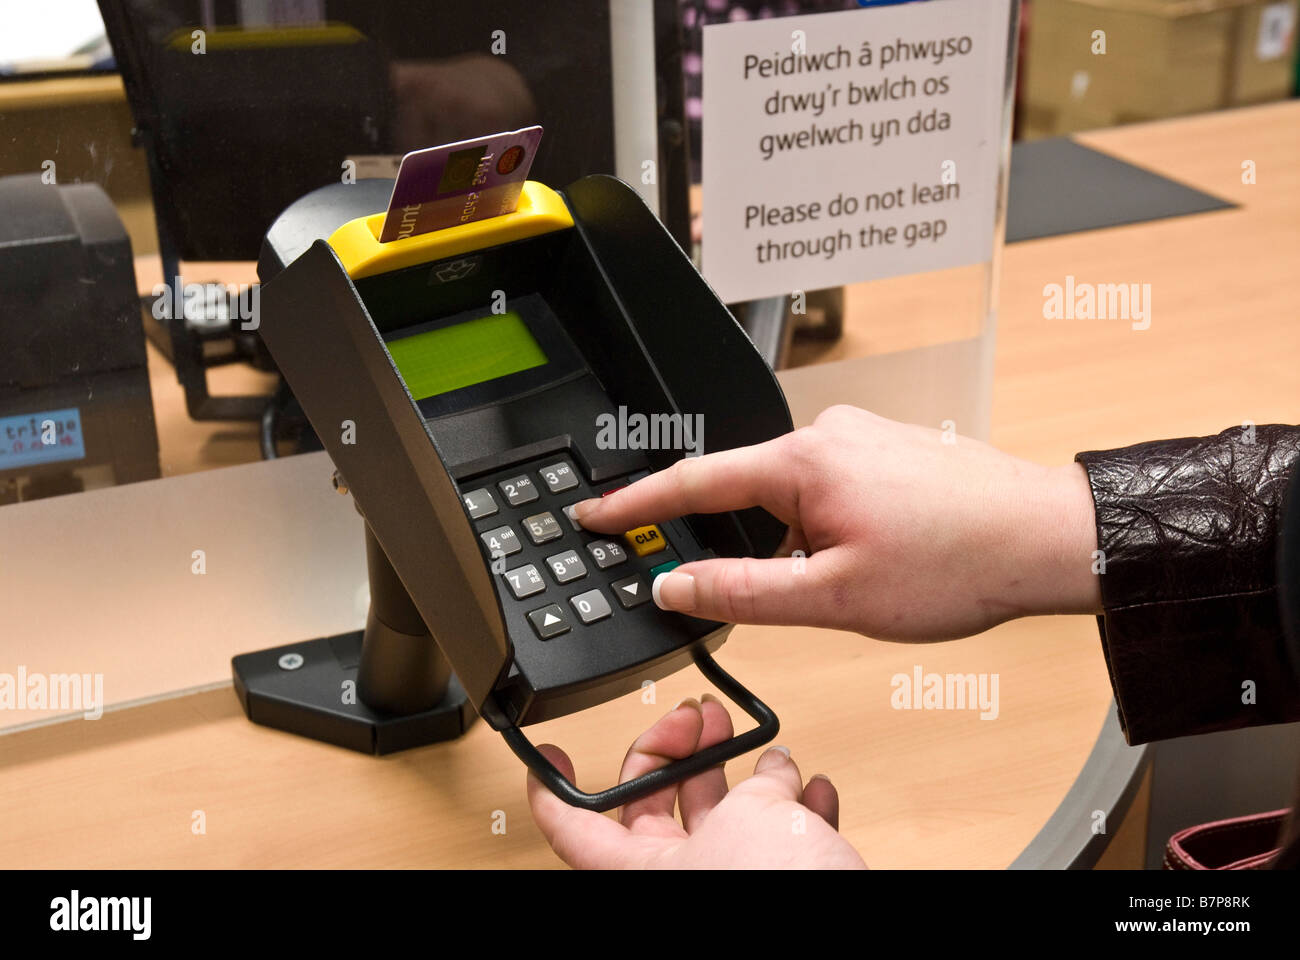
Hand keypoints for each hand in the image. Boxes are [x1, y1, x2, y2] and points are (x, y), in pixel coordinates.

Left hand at [526, 696, 866, 867]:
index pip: (571, 824)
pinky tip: (812, 789)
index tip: (550, 751)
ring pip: (721, 820)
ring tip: (768, 750)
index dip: (551, 784)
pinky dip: (795, 811)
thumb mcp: (753, 813)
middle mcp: (676, 879)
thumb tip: (774, 767)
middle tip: (698, 719)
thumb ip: (755, 779)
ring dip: (746, 776)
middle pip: (654, 806)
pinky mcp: (773, 887)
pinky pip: (773, 843)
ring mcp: (724, 883)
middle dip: (678, 753)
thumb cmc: (778, 891)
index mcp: (640, 867)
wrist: (848, 940)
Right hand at [574, 405, 1100, 640]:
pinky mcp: (886, 450)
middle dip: (743, 548)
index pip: (692, 482)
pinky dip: (825, 529)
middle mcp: (827, 434)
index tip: (591, 511)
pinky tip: (870, 563)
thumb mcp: (834, 596)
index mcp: (802, 461)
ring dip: (795, 545)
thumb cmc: (958, 561)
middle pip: (744, 493)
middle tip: (773, 594)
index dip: (632, 503)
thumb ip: (743, 593)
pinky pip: (828, 489)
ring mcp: (860, 437)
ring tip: (856, 584)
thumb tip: (677, 586)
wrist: (1048, 537)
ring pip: (790, 498)